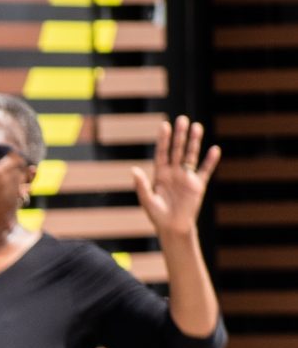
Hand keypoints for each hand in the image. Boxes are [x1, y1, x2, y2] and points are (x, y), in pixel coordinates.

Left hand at [131, 116, 218, 240]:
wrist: (173, 228)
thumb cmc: (158, 216)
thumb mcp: (147, 200)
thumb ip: (141, 185)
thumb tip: (134, 169)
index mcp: (160, 174)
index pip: (162, 152)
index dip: (163, 140)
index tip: (165, 125)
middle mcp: (174, 173)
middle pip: (177, 150)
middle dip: (180, 135)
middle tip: (182, 119)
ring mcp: (186, 177)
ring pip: (191, 155)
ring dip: (194, 142)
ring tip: (197, 127)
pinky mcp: (198, 185)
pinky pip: (205, 170)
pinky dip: (210, 161)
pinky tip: (214, 150)